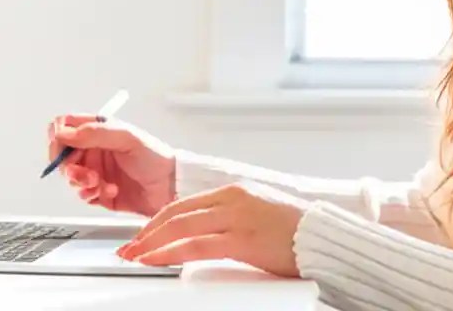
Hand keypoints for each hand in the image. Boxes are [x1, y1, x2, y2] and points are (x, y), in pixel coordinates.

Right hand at [47, 115, 175, 217]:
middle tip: (85, 173)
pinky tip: (110, 191)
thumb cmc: (155, 158)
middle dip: (70, 166)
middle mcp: (94, 150)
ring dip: (82, 182)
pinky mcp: (98, 192)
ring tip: (100, 183)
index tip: (62, 148)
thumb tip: (64, 133)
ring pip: (70, 177)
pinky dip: (92, 194)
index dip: (58, 136)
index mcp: (99, 131)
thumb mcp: (127, 138)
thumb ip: (94, 133)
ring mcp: (95, 171)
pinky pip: (83, 194)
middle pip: (63, 155)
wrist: (170, 188)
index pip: (65, 126)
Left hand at [115, 182, 307, 276]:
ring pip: (180, 226)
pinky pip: (196, 246)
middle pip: (176, 213)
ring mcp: (236, 217)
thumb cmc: (294, 232)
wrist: (322, 237)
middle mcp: (232, 198)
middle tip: (129, 248)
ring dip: (151, 243)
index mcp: (233, 191)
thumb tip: (201, 233)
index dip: (157, 221)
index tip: (142, 236)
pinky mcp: (243, 238)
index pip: (183, 203)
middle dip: (147, 233)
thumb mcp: (256, 215)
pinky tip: (155, 260)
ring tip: (134, 257)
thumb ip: (228, 218)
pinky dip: (170, 253)